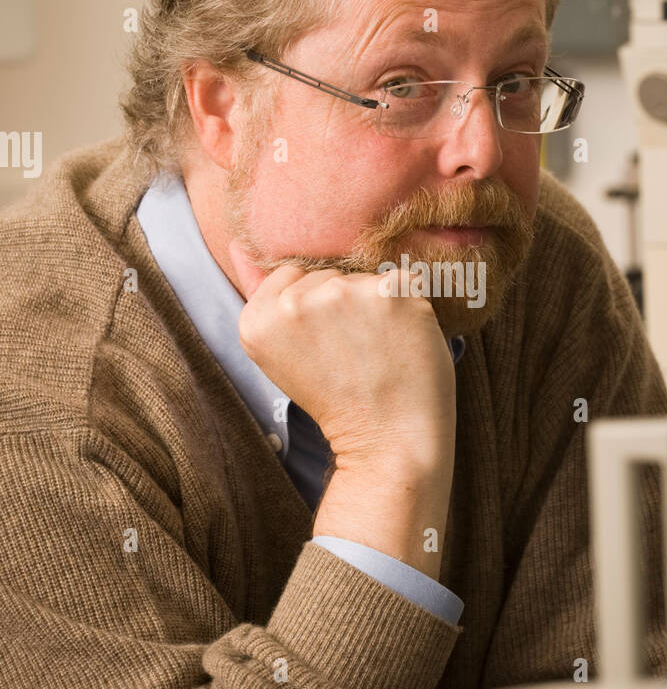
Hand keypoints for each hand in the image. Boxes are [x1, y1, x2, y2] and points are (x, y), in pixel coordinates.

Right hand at [228, 241, 456, 476]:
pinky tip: (403, 343)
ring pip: (364, 278)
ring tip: (378, 351)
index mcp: (257, 319)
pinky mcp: (391, 292)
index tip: (325, 346)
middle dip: (343, 306)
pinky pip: (403, 281)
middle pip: (328, 275)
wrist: (388, 443)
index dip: (314, 309)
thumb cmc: (340, 401)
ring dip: (376, 306)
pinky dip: (408, 309)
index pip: (290, 275)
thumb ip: (264, 297)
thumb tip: (236, 245)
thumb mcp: (283, 353)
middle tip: (353, 355)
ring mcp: (343, 293)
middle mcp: (295, 302)